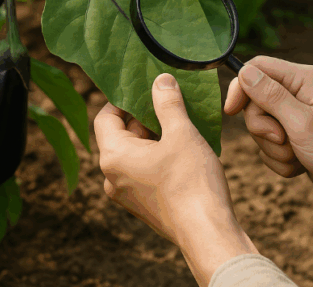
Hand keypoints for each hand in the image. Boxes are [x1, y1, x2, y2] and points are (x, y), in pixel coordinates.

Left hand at [94, 73, 239, 247]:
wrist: (207, 232)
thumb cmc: (191, 182)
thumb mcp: (181, 133)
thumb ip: (167, 103)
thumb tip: (160, 80)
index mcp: (113, 157)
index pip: (105, 117)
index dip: (123, 99)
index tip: (145, 88)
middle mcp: (111, 177)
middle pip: (120, 135)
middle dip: (144, 116)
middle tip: (168, 102)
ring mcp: (126, 194)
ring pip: (133, 153)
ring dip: (153, 136)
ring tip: (179, 124)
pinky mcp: (142, 205)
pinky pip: (142, 171)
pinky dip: (157, 156)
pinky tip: (182, 149)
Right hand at [224, 56, 312, 208]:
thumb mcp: (301, 123)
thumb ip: (270, 97)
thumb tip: (244, 72)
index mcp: (303, 79)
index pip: (256, 68)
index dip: (239, 87)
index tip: (230, 112)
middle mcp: (299, 94)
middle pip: (254, 102)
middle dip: (262, 128)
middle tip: (284, 140)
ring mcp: (297, 117)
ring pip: (260, 129)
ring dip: (274, 150)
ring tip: (298, 156)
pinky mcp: (296, 139)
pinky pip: (270, 148)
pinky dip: (281, 161)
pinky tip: (302, 167)